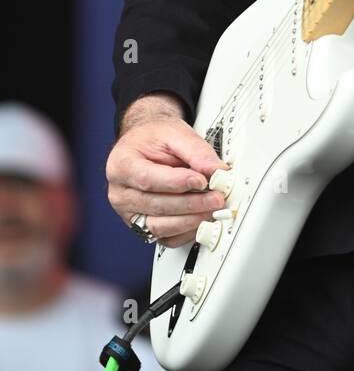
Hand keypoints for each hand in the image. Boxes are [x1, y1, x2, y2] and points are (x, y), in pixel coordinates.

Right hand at [106, 95, 228, 247]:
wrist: (145, 145)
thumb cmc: (153, 138)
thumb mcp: (174, 133)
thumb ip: (196, 150)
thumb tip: (216, 170)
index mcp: (122, 164)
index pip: (146, 179)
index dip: (176, 183)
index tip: (201, 180)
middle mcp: (121, 192)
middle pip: (156, 205)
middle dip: (191, 204)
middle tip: (216, 198)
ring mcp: (129, 212)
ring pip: (159, 226)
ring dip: (190, 221)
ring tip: (211, 209)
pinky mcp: (141, 226)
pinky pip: (163, 238)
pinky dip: (185, 233)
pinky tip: (201, 221)